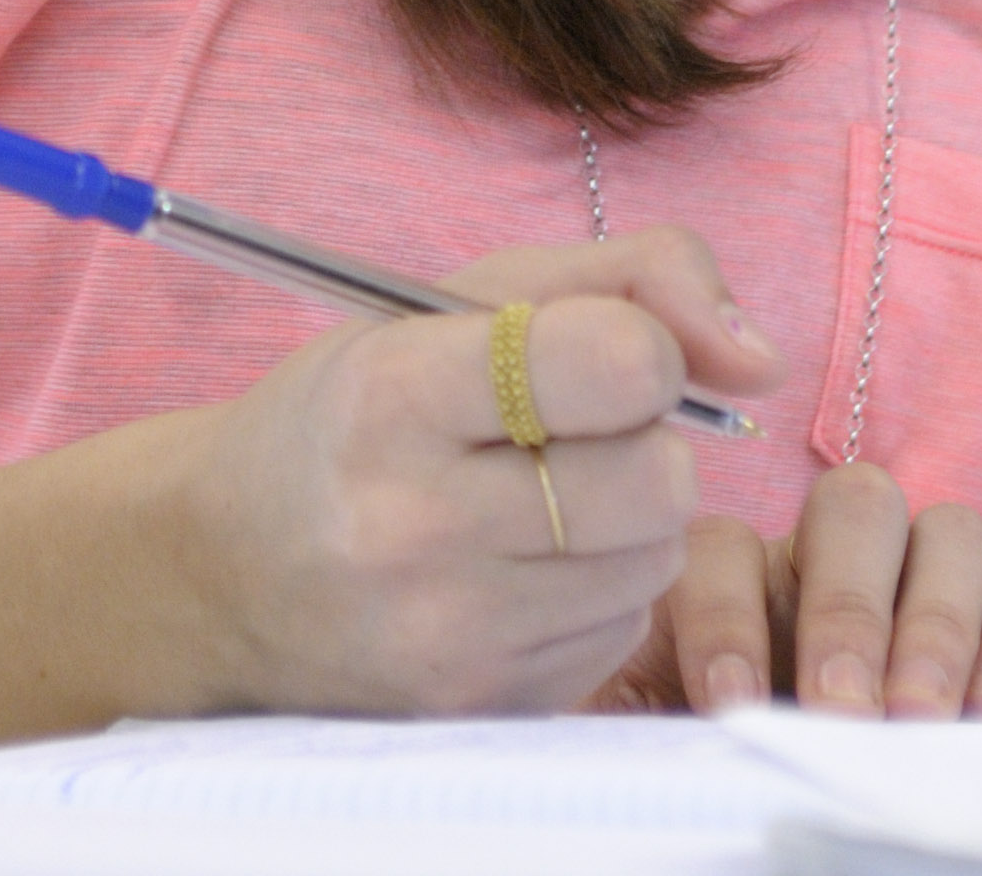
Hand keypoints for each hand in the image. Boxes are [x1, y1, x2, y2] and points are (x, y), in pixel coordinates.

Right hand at [159, 225, 785, 716]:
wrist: (222, 572)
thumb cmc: (350, 414)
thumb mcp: (451, 301)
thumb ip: (623, 279)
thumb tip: (759, 357)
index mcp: (393, 395)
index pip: (611, 362)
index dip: (642, 347)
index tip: (605, 353)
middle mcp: (414, 524)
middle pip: (659, 476)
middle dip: (642, 438)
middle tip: (568, 430)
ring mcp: (451, 630)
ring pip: (659, 555)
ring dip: (630, 514)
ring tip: (540, 495)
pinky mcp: (484, 702)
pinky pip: (626, 625)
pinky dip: (602, 583)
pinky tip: (524, 562)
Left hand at [591, 461, 981, 718]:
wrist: (766, 795)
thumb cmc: (699, 755)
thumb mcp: (647, 731)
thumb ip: (635, 711)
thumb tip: (644, 734)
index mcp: (727, 575)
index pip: (725, 547)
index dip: (726, 619)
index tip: (729, 705)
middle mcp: (824, 562)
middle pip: (856, 506)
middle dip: (850, 610)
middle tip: (843, 710)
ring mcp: (917, 586)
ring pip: (950, 534)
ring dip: (937, 626)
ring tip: (919, 720)